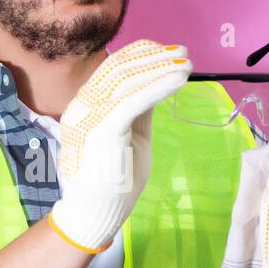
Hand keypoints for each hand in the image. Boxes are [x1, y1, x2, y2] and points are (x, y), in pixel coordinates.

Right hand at [47, 39, 191, 252]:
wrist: (94, 215)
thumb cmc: (113, 182)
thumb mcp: (131, 137)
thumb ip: (138, 111)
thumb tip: (157, 83)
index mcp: (85, 106)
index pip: (112, 70)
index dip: (141, 55)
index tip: (170, 52)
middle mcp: (81, 107)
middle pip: (118, 69)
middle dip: (154, 57)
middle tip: (183, 53)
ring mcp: (88, 118)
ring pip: (127, 81)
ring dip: (160, 68)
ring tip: (186, 65)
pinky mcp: (101, 131)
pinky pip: (132, 101)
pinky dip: (158, 86)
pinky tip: (178, 80)